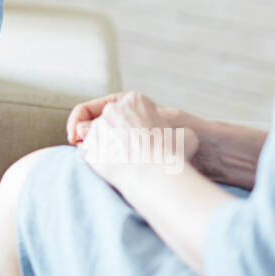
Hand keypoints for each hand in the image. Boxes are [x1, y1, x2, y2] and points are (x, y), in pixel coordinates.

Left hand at [77, 91, 198, 192]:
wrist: (155, 175)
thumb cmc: (173, 156)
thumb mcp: (185, 136)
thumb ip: (178, 132)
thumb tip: (182, 138)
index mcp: (134, 100)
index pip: (126, 108)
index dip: (131, 125)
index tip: (136, 137)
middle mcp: (112, 109)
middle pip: (110, 121)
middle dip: (116, 136)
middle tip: (128, 153)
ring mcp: (98, 127)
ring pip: (99, 138)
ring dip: (108, 149)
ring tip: (124, 164)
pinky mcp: (89, 147)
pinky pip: (91, 154)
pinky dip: (100, 162)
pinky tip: (114, 171)